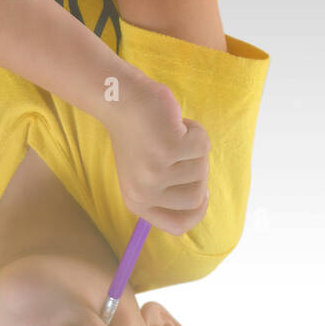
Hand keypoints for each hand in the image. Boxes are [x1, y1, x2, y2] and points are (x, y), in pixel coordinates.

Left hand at [101, 63, 210, 234]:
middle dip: (197, 170)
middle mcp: (144, 192)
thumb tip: (200, 203)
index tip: (202, 193)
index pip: (177, 226)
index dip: (197, 211)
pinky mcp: (169, 147)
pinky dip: (196, 130)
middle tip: (179, 148)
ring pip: (202, 168)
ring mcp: (156, 170)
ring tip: (170, 131)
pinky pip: (203, 145)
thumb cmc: (138, 133)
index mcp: (136, 201)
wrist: (121, 99)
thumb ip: (167, 191)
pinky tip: (175, 121)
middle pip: (197, 197)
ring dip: (193, 146)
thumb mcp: (145, 171)